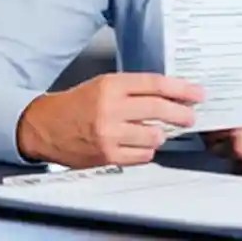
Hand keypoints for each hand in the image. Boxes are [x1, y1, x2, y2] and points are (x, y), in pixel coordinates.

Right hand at [15, 72, 203, 167]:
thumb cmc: (76, 105)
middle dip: (182, 113)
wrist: (44, 127)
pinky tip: (139, 145)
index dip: (181, 89)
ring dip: (160, 135)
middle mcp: (111, 108)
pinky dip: (146, 151)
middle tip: (190, 116)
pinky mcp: (107, 156)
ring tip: (154, 132)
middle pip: (159, 109)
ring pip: (154, 136)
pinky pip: (142, 156)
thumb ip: (134, 89)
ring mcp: (109, 134)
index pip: (155, 84)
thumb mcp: (103, 85)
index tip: (197, 93)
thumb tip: (170, 94)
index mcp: (111, 86)